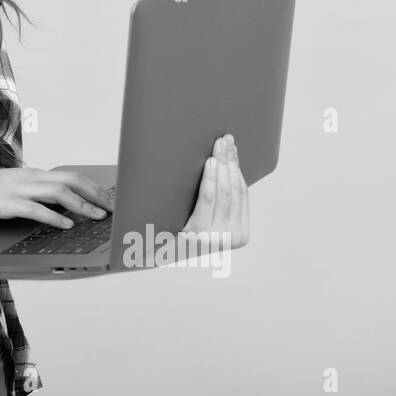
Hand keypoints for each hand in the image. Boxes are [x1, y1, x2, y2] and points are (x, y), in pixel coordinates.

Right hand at [0, 167, 113, 228]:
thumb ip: (33, 194)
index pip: (70, 176)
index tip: (108, 198)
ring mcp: (20, 190)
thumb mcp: (13, 188)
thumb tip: (55, 205)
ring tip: (98, 216)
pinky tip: (67, 225)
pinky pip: (37, 209)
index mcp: (33, 175)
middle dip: (96, 193)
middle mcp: (30, 178)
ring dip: (82, 205)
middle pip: (71, 180)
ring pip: (59, 192)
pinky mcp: (8, 204)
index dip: (92, 187)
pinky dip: (55, 217)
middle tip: (113, 207)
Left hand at [180, 133, 249, 248]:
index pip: (242, 193)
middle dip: (230, 161)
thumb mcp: (206, 220)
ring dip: (223, 166)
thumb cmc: (178, 232)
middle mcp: (233, 237)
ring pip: (225, 192)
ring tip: (218, 147)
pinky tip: (210, 165)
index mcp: (241, 233)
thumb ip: (217, 202)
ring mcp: (218, 238)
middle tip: (224, 139)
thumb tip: (221, 163)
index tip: (233, 147)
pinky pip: (208, 200)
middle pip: (234, 189)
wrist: (154, 256)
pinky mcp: (201, 236)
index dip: (238, 167)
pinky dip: (211, 180)